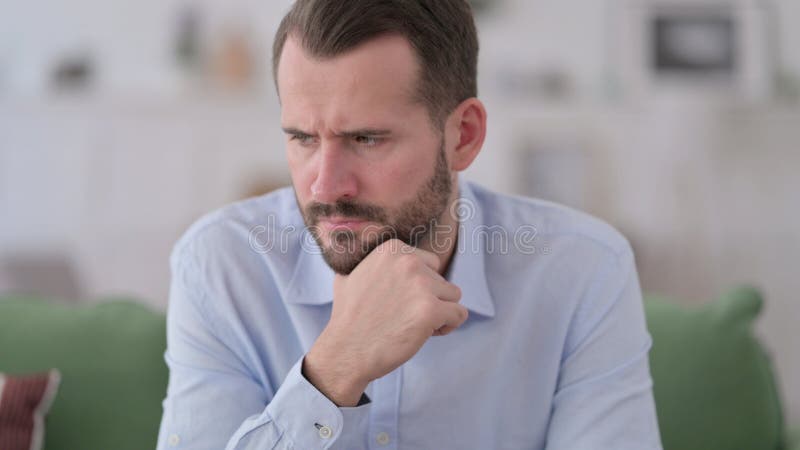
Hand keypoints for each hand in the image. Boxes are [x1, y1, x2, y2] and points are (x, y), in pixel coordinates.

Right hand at [303, 239, 466, 405]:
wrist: (346, 350)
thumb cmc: (348, 316)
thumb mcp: (349, 273)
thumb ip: (370, 261)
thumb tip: (370, 241)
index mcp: (393, 249)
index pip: (430, 263)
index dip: (420, 286)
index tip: (402, 302)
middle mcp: (409, 261)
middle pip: (442, 280)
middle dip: (430, 299)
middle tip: (406, 317)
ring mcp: (421, 285)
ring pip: (453, 296)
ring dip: (440, 312)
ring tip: (416, 325)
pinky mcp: (430, 310)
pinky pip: (459, 314)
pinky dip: (448, 326)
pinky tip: (427, 334)